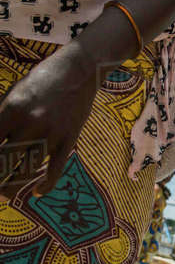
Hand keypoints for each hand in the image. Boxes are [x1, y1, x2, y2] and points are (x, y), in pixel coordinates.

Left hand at [0, 42, 97, 198]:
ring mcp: (51, 133)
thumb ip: (1, 115)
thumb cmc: (42, 79)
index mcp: (10, 109)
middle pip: (2, 162)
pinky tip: (38, 192)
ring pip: (26, 171)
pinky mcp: (69, 139)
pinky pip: (55, 170)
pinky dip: (46, 186)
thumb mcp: (14, 92)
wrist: (79, 70)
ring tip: (6, 193)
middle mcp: (29, 123)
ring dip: (12, 187)